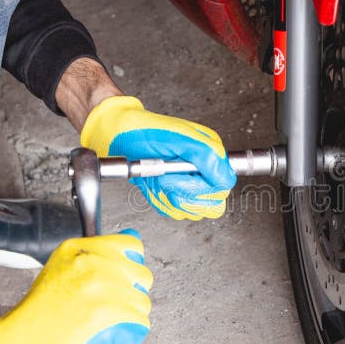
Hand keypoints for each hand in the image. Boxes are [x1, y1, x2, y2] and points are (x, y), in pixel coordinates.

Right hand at [0, 232, 152, 343]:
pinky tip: (111, 343)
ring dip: (130, 320)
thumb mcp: (59, 276)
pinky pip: (140, 324)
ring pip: (142, 303)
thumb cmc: (31, 321)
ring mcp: (97, 286)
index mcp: (76, 250)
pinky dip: (131, 338)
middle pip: (141, 275)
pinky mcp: (103, 312)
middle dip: (132, 296)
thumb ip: (95, 261)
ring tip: (107, 330)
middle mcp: (89, 262)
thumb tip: (134, 242)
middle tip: (113, 311)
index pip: (130, 244)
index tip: (126, 280)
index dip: (132, 266)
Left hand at [80, 96, 236, 219]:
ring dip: (170, 196)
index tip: (179, 172)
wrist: (120, 137)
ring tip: (158, 177)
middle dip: (184, 192)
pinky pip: (176, 212)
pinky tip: (154, 184)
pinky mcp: (175, 194)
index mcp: (212, 153)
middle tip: (166, 176)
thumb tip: (224, 177)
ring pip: (193, 210)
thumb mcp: (180, 137)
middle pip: (211, 204)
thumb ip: (208, 155)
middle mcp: (204, 169)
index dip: (201, 185)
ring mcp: (190, 183)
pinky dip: (161, 200)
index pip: (223, 185)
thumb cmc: (146, 131)